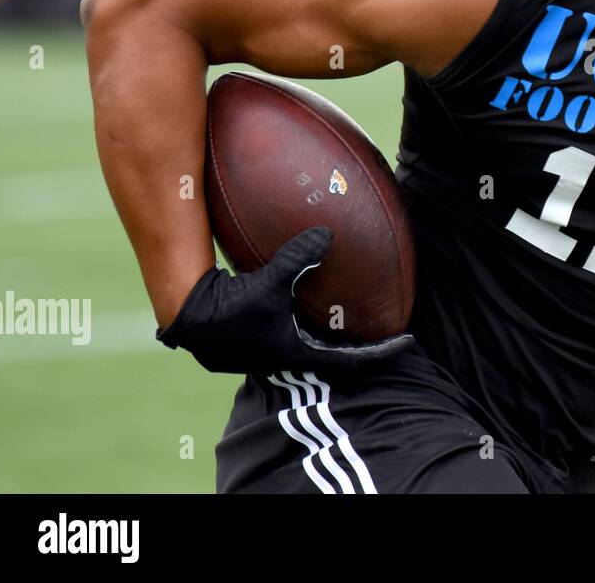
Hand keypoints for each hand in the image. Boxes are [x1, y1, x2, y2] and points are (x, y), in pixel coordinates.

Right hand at [155, 225, 413, 374]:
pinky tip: (309, 302)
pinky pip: (292, 334)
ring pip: (311, 347)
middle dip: (359, 347)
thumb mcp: (268, 282)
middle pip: (333, 358)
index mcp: (295, 353)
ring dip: (332, 337)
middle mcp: (285, 359)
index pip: (351, 361)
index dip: (381, 353)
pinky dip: (308, 323)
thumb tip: (328, 234)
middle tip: (384, 331)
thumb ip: (298, 258)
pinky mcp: (254, 343)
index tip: (408, 342)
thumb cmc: (227, 306)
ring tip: (352, 318)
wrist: (186, 317)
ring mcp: (268, 353)